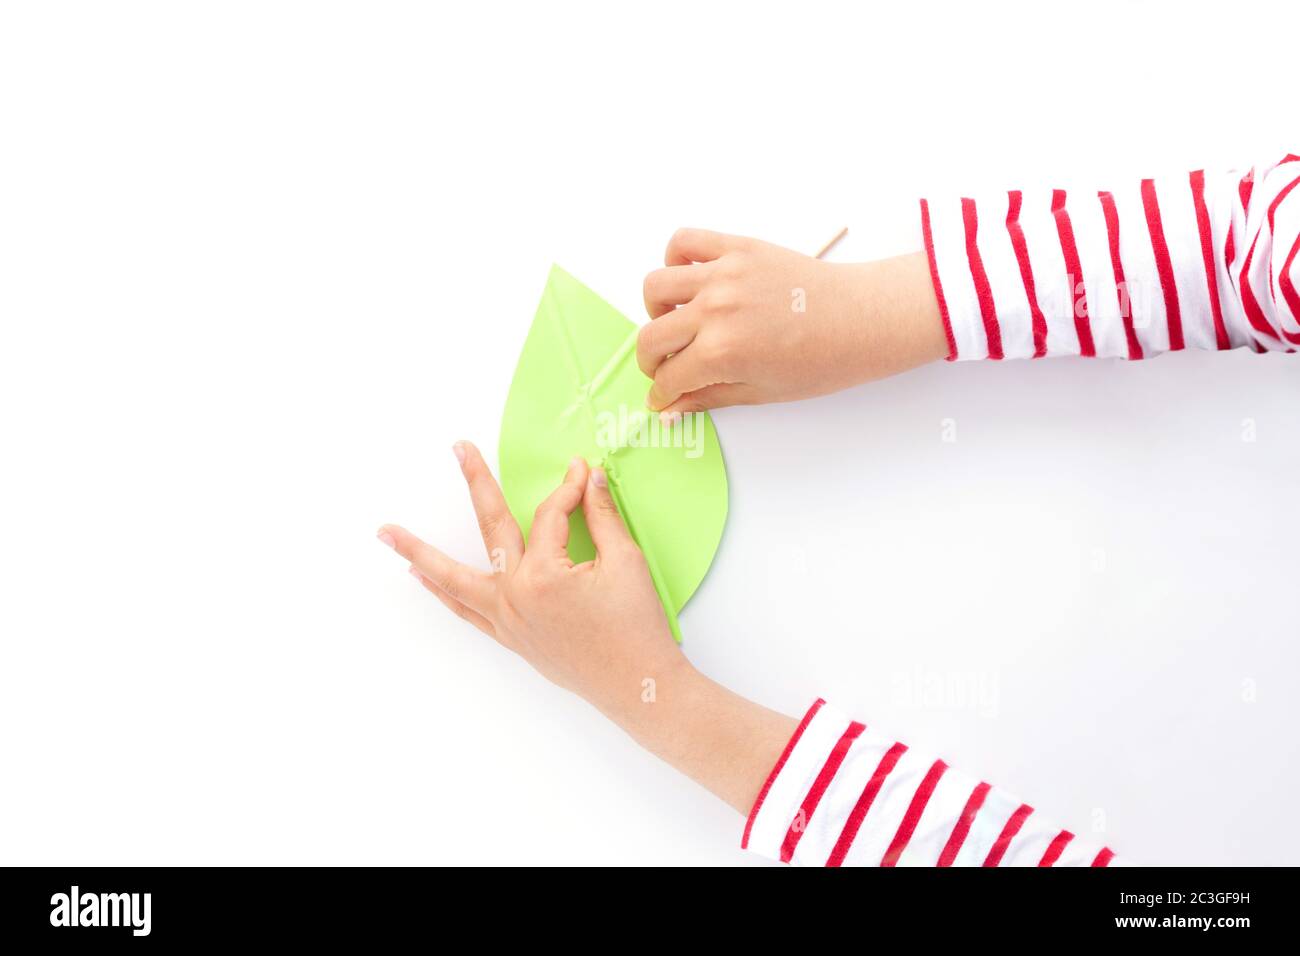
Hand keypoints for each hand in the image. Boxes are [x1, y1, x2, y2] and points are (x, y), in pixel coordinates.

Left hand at [378, 442, 683, 723]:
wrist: (637, 684)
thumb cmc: (636, 627)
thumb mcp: (626, 562)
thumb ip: (602, 516)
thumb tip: (588, 477)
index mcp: (544, 574)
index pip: (551, 514)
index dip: (570, 489)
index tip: (581, 471)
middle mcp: (515, 595)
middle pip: (491, 526)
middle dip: (476, 482)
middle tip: (458, 448)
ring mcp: (507, 619)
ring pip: (454, 579)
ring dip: (419, 553)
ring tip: (387, 534)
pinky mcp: (510, 637)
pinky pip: (466, 609)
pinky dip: (442, 591)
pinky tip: (422, 577)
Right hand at [638, 229, 948, 413]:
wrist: (861, 319)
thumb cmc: (822, 361)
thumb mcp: (762, 392)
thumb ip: (708, 398)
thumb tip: (670, 410)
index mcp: (721, 353)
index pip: (668, 377)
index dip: (661, 394)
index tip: (662, 397)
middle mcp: (715, 310)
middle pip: (652, 337)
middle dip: (651, 362)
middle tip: (667, 367)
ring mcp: (724, 274)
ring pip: (656, 287)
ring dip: (656, 311)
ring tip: (675, 321)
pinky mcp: (737, 248)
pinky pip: (684, 242)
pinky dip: (675, 260)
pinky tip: (689, 280)